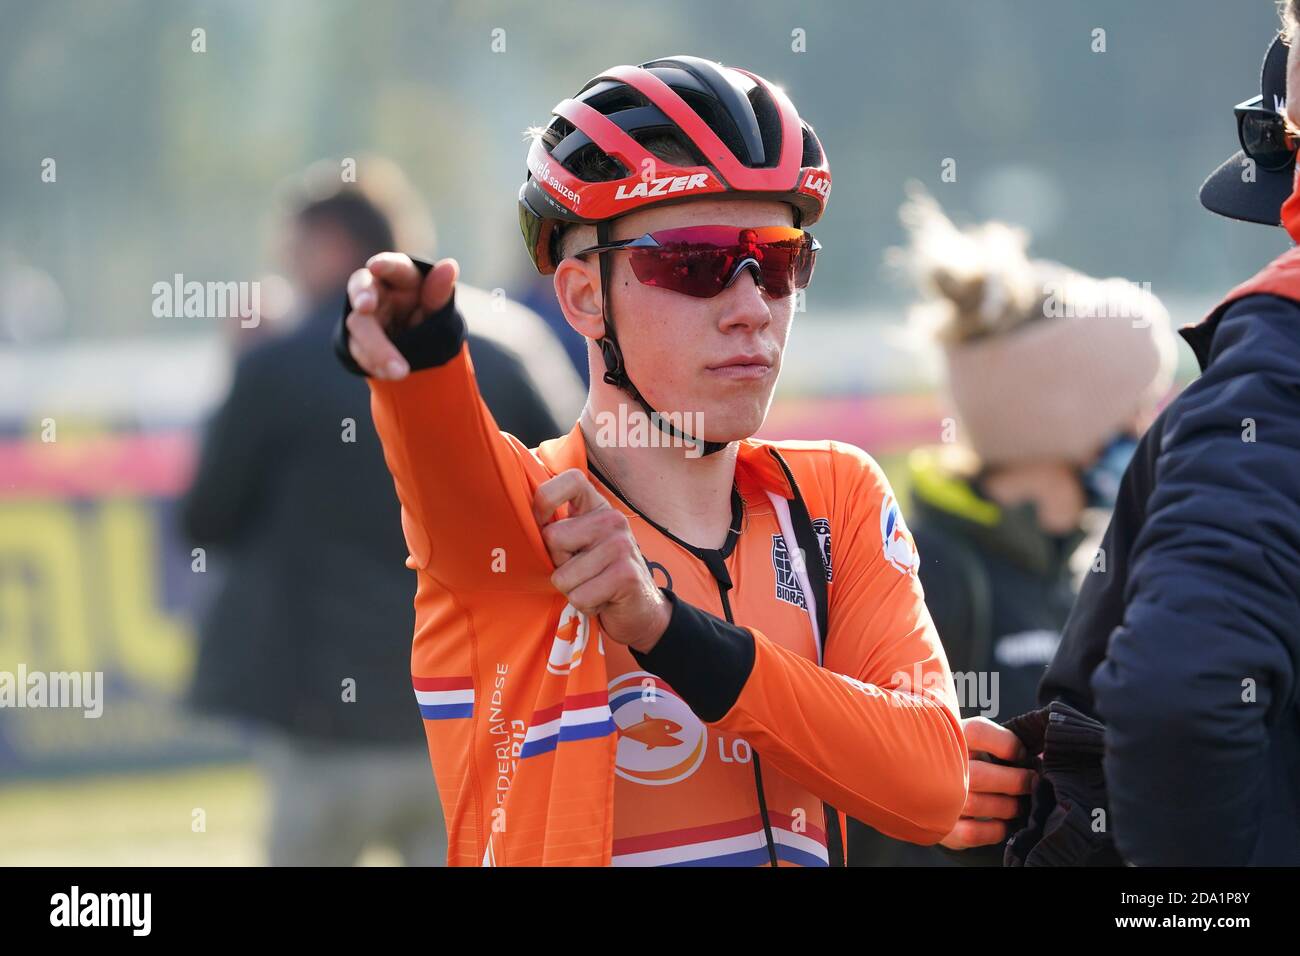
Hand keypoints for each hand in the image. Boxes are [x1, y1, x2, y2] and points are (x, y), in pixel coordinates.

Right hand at [344, 253, 458, 379]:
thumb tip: (450, 266)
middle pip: (362, 287)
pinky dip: (373, 362)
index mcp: (401, 278)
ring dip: (375, 347)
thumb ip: (439, 292)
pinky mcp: (356, 339)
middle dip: (361, 295)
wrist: (418, 348)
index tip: (375, 266)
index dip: (385, 265)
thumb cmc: (427, 316)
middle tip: (365, 306)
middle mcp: (377, 291)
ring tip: (398, 371)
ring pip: (359, 324)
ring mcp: (363, 316)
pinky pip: (358, 349)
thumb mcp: (437, 307)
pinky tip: (388, 374)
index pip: (394, 267)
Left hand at [532, 469, 670, 653]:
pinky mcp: (626, 574)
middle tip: (580, 571)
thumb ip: (559, 530)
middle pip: (553, 538)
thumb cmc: (599, 574)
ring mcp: (622, 545)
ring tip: (592, 587)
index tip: (541, 522)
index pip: (570, 479)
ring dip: (572, 590)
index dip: (545, 499)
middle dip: (558, 564)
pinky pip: (579, 596)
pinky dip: (585, 605)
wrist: (640, 608)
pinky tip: (602, 600)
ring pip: (563, 576)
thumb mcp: (581, 544)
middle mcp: (612, 519)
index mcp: (597, 506)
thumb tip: (517, 525)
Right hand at [940, 716, 1036, 849]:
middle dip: (1015, 781)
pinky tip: (1001, 822)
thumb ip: (997, 741)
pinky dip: (994, 830)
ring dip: (1008, 806)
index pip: (977, 732)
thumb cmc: (958, 759)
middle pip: (980, 774)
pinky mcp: (942, 827)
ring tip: (1018, 804)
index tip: (1022, 753)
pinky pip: (973, 833)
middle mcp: (938, 768)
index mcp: (947, 738)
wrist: (922, 781)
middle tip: (1031, 782)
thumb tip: (1039, 755)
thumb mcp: (969, 740)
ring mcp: (937, 799)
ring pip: (979, 806)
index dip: (1007, 744)